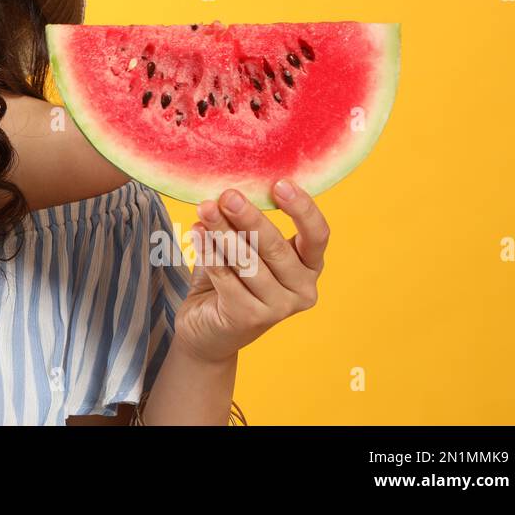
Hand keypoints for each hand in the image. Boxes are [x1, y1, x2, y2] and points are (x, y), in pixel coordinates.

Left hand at [172, 179, 327, 365]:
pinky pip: (226, 278)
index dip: (302, 209)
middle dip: (249, 218)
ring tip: (204, 209)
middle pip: (276, 247)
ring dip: (223, 232)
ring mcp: (279, 308)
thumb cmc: (229, 280)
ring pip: (248, 261)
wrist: (207, 330)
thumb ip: (243, 225)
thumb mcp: (242, 248)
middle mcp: (302, 289)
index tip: (280, 184)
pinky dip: (209, 253)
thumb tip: (228, 189)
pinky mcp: (250, 318)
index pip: (318, 235)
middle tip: (227, 195)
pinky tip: (196, 234)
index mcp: (309, 266)